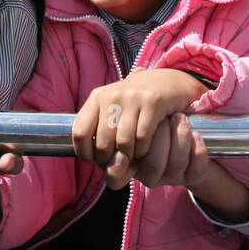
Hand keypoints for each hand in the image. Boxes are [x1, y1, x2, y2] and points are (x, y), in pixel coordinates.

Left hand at [72, 68, 206, 169]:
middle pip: (102, 143)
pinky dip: (144, 150)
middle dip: (111, 161)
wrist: (169, 82)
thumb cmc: (137, 104)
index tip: (95, 160)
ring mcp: (132, 97)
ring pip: (123, 143)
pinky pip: (143, 137)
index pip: (80, 132)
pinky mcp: (153, 101)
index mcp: (97, 97)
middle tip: (119, 163)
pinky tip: (145, 147)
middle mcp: (111, 95)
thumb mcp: (115, 111)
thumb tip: (101, 167)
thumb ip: (103, 134)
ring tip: (133, 157)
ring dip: (129, 157)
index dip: (86, 153)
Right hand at [106, 113, 210, 190]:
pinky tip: (195, 134)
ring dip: (179, 137)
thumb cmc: (153, 121)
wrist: (188, 134)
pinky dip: (197, 148)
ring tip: (179, 118)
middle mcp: (148, 177)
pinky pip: (196, 167)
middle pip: (151, 165)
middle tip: (164, 118)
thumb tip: (104, 131)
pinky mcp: (192, 176)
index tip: (137, 135)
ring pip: (176, 164)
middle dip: (160, 137)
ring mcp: (170, 178)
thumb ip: (112, 126)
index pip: (116, 178)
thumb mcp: (129, 120)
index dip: (120, 164)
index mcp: (128, 166)